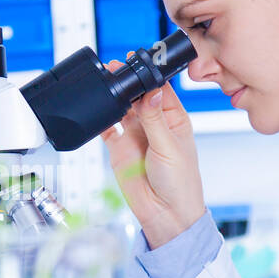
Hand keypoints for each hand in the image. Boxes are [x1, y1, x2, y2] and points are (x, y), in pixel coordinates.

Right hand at [100, 62, 206, 248]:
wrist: (165, 214)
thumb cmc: (180, 184)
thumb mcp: (169, 147)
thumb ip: (155, 118)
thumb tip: (151, 90)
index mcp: (174, 120)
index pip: (161, 90)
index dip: (149, 76)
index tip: (137, 63)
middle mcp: (155, 125)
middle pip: (139, 96)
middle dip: (128, 83)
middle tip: (115, 69)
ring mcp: (136, 136)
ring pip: (123, 109)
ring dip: (115, 97)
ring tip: (105, 82)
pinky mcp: (120, 149)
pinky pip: (107, 128)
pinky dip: (101, 118)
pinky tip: (97, 108)